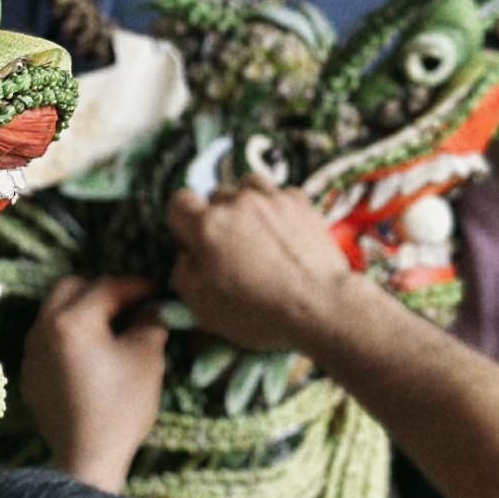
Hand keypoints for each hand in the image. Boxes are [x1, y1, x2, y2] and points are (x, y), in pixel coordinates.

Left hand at [21, 275, 167, 490]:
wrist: (86, 458)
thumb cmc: (119, 407)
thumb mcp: (146, 358)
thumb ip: (151, 321)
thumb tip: (152, 307)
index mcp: (72, 320)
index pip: (107, 285)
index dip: (137, 285)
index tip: (158, 291)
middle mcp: (42, 329)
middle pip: (70, 288)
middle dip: (102, 290)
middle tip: (131, 305)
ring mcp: (31, 352)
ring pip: (55, 312)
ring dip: (82, 311)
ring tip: (113, 327)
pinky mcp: (29, 373)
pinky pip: (48, 340)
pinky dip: (69, 336)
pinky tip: (92, 354)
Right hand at [167, 174, 354, 351]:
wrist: (320, 307)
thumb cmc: (256, 312)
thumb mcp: (201, 306)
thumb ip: (182, 273)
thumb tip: (186, 256)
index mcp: (207, 225)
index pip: (179, 201)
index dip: (181, 222)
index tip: (192, 242)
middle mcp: (238, 202)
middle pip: (215, 195)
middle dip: (216, 216)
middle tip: (228, 246)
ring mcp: (273, 198)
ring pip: (247, 185)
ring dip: (245, 202)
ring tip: (254, 229)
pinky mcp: (302, 203)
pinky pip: (280, 193)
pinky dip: (276, 206)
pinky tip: (281, 229)